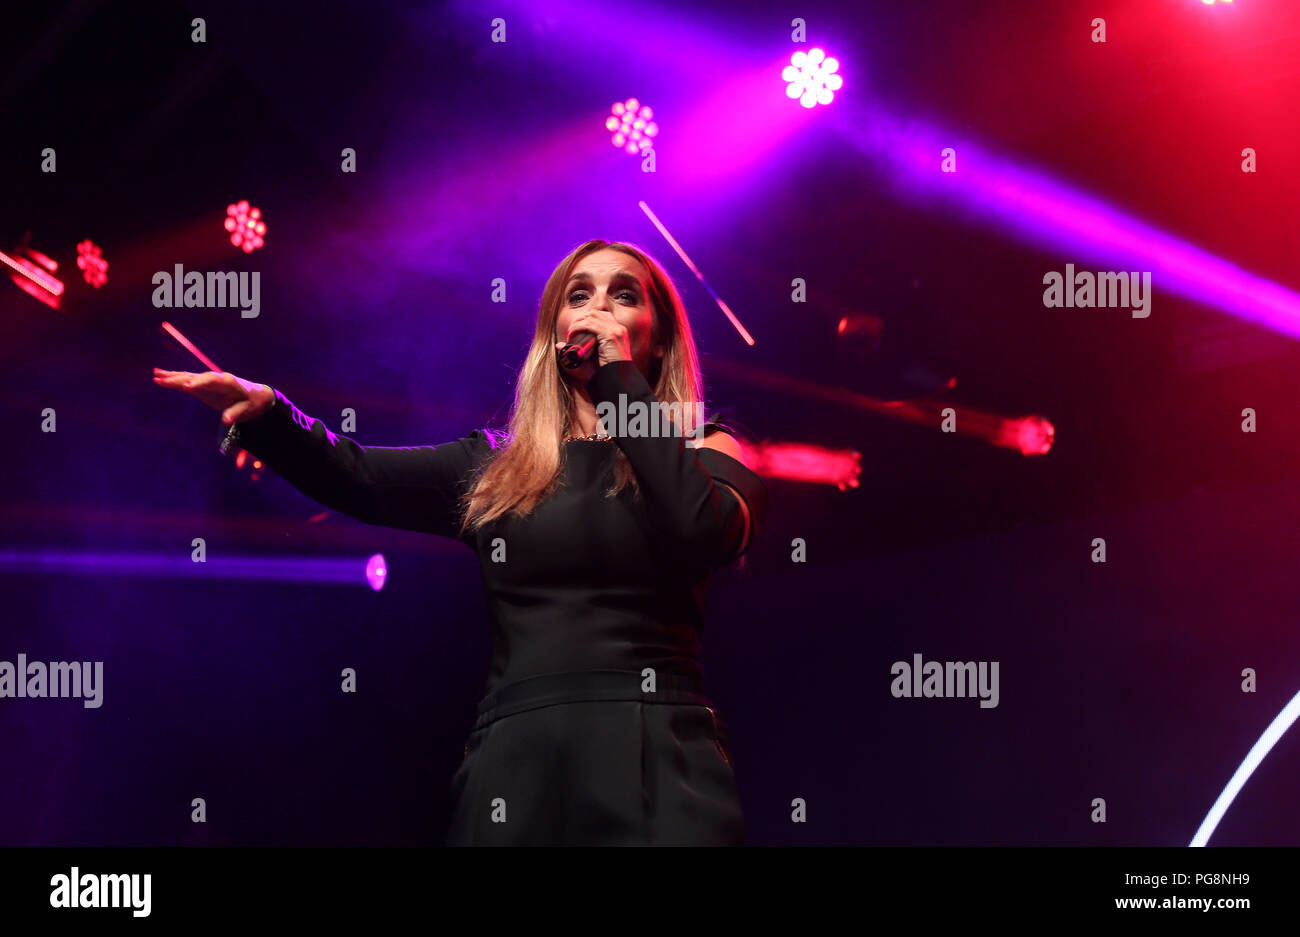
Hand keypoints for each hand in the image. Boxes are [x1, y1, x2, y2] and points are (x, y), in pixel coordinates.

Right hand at [152, 367, 273, 424]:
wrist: (254, 395)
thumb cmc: (252, 403)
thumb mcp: (248, 409)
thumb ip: (236, 413)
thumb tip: (227, 421)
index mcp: (228, 382)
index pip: (212, 381)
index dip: (199, 383)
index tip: (187, 388)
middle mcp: (216, 378)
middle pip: (196, 377)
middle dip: (180, 379)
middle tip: (163, 380)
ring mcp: (207, 381)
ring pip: (188, 377)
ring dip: (172, 377)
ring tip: (156, 375)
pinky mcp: (201, 386)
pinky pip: (186, 381)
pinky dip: (173, 379)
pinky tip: (159, 376)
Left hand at [555, 308, 632, 381]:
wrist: (618, 382)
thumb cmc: (607, 374)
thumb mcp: (593, 360)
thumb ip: (578, 352)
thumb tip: (558, 345)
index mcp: (620, 332)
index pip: (602, 315)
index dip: (587, 320)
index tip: (577, 330)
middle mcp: (619, 329)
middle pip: (596, 313)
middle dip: (580, 320)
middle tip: (571, 333)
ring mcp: (616, 331)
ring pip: (591, 316)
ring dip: (577, 323)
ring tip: (571, 335)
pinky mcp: (610, 335)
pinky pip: (589, 324)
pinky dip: (578, 327)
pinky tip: (572, 336)